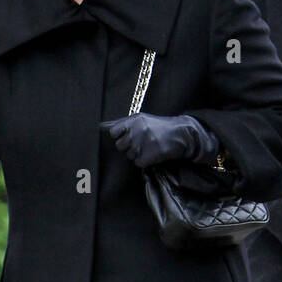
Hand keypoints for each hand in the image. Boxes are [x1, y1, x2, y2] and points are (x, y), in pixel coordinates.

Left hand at [101, 112, 220, 168]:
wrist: (180, 134)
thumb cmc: (158, 126)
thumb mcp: (141, 118)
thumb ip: (122, 123)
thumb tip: (101, 126)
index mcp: (133, 121)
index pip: (113, 132)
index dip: (118, 136)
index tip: (125, 135)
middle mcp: (136, 132)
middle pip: (120, 146)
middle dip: (128, 145)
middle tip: (140, 141)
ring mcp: (142, 145)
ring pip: (129, 155)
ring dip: (136, 153)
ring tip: (148, 146)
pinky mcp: (148, 157)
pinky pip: (137, 163)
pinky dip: (144, 160)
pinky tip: (152, 153)